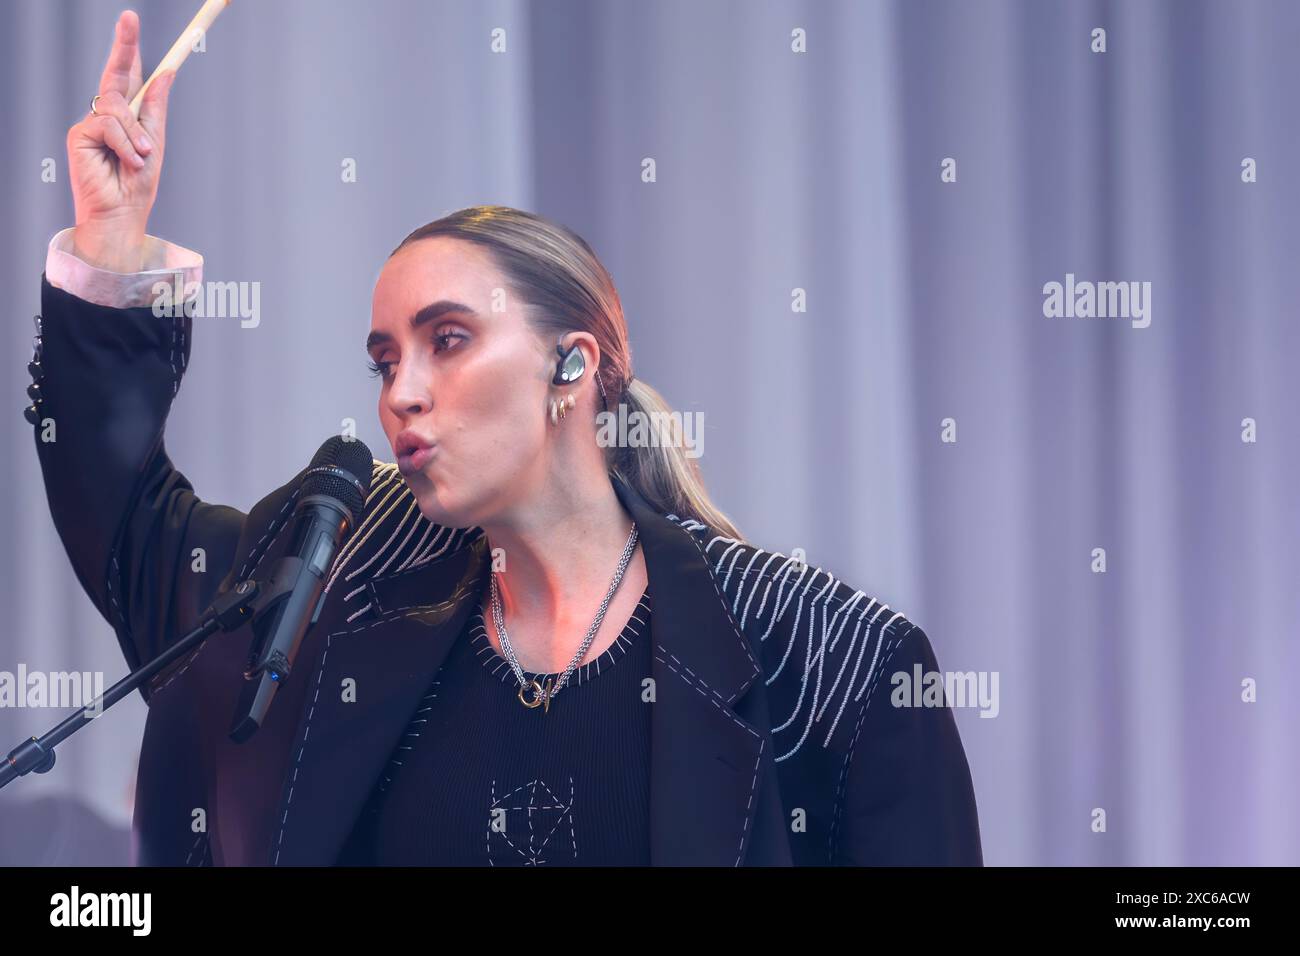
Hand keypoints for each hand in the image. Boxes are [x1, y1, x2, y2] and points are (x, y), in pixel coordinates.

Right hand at [66, 10, 175, 271]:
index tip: (129, 20)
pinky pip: (108, 125)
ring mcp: (90, 124)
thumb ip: (155, 109)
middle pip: (115, 74)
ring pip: (116, 106)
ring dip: (136, 134)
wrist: (122, 215)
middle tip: (129, 17)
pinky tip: (130, 162)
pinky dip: (126, 144)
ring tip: (143, 158)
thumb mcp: (155, 143)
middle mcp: (106, 116)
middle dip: (123, 45)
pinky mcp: (80, 135)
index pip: (127, 77)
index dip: (128, 49)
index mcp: (126, 116)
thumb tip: (166, 74)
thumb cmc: (138, 185)